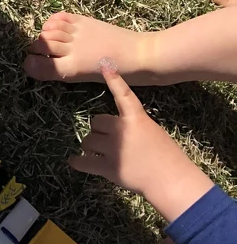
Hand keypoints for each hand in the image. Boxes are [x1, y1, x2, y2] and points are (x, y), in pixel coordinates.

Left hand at [70, 61, 212, 222]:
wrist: (169, 179)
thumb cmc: (165, 156)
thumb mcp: (151, 131)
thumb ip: (132, 126)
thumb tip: (110, 129)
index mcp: (136, 118)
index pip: (124, 95)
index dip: (114, 80)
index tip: (106, 65)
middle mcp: (122, 130)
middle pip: (95, 122)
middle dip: (99, 131)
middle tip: (109, 142)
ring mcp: (113, 148)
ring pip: (87, 141)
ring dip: (91, 146)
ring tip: (103, 155)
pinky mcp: (107, 167)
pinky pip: (82, 161)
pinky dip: (77, 161)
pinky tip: (75, 161)